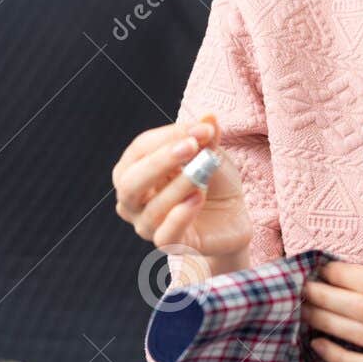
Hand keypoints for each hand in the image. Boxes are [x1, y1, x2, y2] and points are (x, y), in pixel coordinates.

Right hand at [111, 114, 250, 259]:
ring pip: (151, 209)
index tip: (202, 129)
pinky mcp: (168, 244)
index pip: (140, 149)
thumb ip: (207, 138)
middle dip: (161, 161)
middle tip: (191, 146)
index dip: (168, 136)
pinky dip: (180, 216)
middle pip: (131, 181)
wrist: (231, 215)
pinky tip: (197, 198)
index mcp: (133, 169)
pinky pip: (165, 235)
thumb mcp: (211, 154)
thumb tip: (209, 117)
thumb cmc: (211, 179)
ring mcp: (146, 224)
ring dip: (178, 187)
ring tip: (202, 174)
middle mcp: (131, 198)